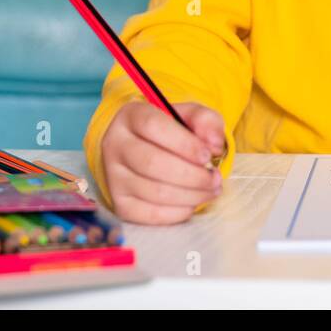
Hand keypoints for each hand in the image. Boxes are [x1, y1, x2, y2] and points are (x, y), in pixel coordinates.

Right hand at [101, 100, 226, 224]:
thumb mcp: (189, 116)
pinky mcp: (120, 204)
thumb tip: (214, 144)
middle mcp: (115, 145)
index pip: (153, 126)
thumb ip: (206, 121)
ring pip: (154, 192)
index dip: (184, 143)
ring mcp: (114, 177)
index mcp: (131, 116)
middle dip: (193, 175)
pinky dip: (178, 212)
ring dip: (191, 195)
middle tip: (215, 179)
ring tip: (211, 191)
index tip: (208, 155)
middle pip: (153, 163)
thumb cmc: (170, 132)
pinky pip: (150, 214)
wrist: (142, 151)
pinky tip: (192, 203)